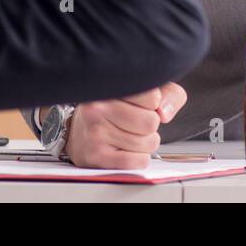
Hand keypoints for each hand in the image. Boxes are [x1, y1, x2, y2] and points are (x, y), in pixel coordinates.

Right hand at [61, 82, 186, 169]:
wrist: (78, 132)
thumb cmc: (112, 110)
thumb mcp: (141, 91)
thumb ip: (167, 94)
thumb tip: (164, 113)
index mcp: (109, 84)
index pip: (153, 97)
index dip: (154, 104)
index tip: (141, 105)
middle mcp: (97, 105)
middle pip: (151, 122)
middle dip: (150, 126)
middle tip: (135, 123)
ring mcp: (95, 131)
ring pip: (147, 143)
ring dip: (145, 143)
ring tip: (128, 135)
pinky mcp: (96, 155)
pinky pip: (138, 161)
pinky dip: (139, 158)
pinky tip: (125, 150)